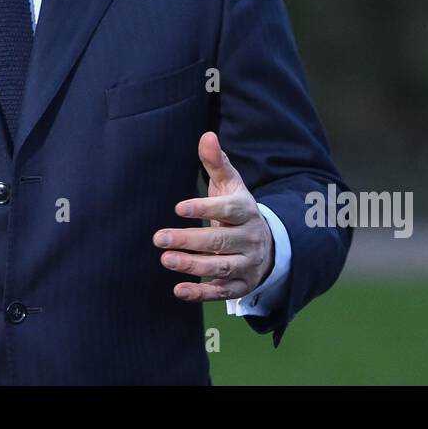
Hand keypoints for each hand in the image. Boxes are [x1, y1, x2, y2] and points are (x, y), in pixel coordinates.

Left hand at [152, 132, 274, 301]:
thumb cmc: (238, 210)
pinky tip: (179, 290)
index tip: (178, 208)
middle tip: (159, 238)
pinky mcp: (241, 285)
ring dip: (193, 265)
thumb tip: (207, 135)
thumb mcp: (231, 185)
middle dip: (190, 240)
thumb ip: (217, 163)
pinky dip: (202, 293)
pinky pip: (222, 291)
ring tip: (166, 259)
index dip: (205, 208)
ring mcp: (247, 263)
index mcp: (246, 211)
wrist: (268, 245)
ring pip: (221, 266)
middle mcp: (250, 238)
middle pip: (220, 240)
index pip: (228, 209)